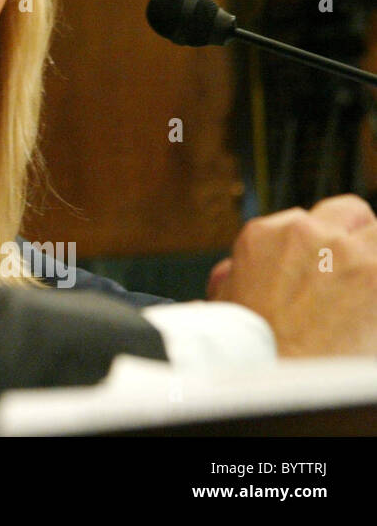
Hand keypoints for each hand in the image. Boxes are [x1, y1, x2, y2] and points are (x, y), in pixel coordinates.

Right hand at [207, 194, 376, 356]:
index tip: (321, 264)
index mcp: (262, 235)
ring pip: (376, 233)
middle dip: (351, 235)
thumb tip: (234, 271)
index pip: (304, 218)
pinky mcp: (376, 273)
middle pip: (347, 210)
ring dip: (371, 257)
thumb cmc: (253, 346)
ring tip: (361, 289)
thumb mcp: (226, 301)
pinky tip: (370, 309)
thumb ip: (236, 274)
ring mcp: (344, 249)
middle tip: (351, 268)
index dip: (315, 243)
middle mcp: (303, 232)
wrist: (282, 376)